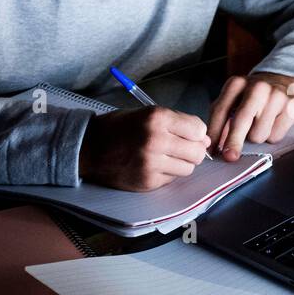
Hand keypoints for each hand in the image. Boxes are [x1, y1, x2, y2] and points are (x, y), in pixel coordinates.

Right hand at [77, 106, 210, 190]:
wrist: (88, 148)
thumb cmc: (119, 128)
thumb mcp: (146, 114)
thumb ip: (178, 124)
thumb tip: (205, 139)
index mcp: (157, 118)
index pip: (198, 129)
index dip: (196, 133)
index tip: (188, 134)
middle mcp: (156, 140)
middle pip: (197, 152)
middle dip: (193, 150)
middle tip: (180, 148)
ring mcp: (152, 163)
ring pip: (188, 168)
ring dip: (181, 163)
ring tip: (164, 156)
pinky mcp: (148, 180)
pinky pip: (173, 179)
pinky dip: (167, 173)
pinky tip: (153, 165)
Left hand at [207, 71, 293, 160]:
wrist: (282, 80)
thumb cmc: (253, 96)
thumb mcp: (234, 100)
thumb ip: (223, 120)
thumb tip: (216, 146)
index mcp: (237, 84)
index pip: (221, 110)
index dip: (215, 133)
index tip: (212, 150)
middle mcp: (257, 87)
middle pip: (242, 120)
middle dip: (234, 141)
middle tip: (230, 156)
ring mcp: (276, 95)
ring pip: (259, 134)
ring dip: (256, 137)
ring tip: (260, 125)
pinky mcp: (292, 107)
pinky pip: (276, 136)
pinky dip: (272, 135)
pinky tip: (273, 123)